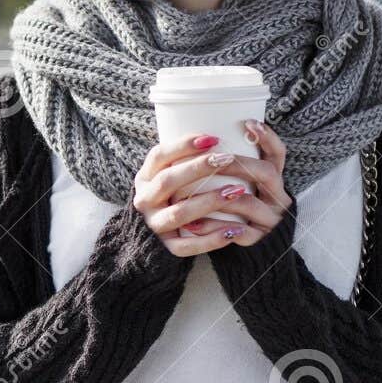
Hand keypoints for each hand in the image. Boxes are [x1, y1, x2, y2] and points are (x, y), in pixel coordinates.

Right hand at [133, 130, 253, 256]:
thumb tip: (222, 135)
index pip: (159, 156)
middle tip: (227, 159)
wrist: (151, 237)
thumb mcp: (168, 175)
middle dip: (198, 168)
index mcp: (145, 178)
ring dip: (209, 201)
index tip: (213, 138)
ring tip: (237, 191)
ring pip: (179, 213)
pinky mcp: (165, 247)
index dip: (183, 145)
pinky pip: (187, 246)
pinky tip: (234, 231)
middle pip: (168, 181)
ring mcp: (154, 224)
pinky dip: (211, 239)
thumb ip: (184, 161)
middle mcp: (144, 200)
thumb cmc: (171, 197)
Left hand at [173, 119, 293, 247]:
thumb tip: (197, 142)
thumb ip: (229, 168)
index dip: (267, 138)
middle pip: (266, 173)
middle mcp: (277, 198)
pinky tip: (194, 225)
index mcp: (272, 181)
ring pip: (249, 204)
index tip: (248, 123)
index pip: (277, 155)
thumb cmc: (237, 210)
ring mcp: (270, 220)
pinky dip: (214, 229)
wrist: (253, 247)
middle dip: (239, 164)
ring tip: (192, 193)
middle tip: (215, 158)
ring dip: (219, 197)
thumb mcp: (242, 186)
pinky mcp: (259, 241)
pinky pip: (238, 234)